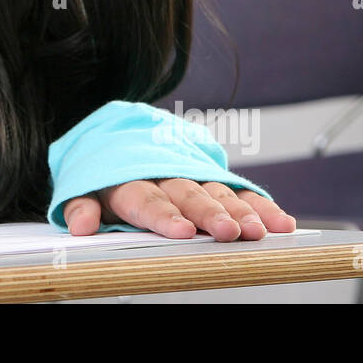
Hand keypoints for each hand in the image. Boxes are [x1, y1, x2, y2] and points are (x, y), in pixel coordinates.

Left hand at [62, 179, 295, 240]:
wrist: (120, 130)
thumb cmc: (104, 173)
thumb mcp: (83, 186)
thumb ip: (81, 206)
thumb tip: (81, 227)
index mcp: (129, 178)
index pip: (145, 198)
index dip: (164, 216)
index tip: (183, 232)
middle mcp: (165, 174)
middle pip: (188, 194)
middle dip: (209, 214)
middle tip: (228, 232)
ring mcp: (193, 174)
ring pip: (218, 192)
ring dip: (241, 212)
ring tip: (259, 231)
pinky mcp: (213, 178)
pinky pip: (240, 192)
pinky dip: (261, 206)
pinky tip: (281, 223)